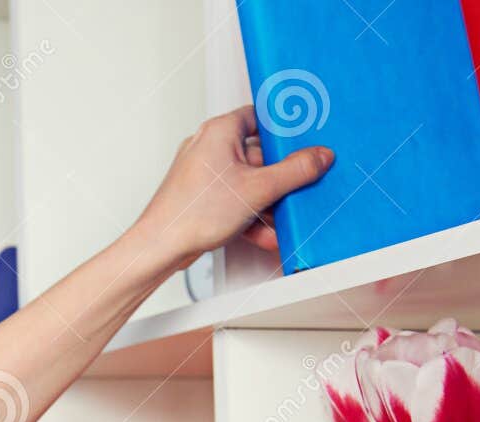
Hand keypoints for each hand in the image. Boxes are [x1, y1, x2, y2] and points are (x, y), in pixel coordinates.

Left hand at [129, 105, 333, 267]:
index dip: (285, 129)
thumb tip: (319, 157)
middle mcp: (210, 147)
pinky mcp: (201, 198)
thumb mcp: (258, 189)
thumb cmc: (192, 212)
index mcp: (221, 131)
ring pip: (247, 182)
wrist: (159, 247)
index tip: (306, 140)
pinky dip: (250, 216)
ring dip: (268, 204)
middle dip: (281, 178)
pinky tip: (266, 235)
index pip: (261, 116)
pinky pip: (234, 200)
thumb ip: (295, 171)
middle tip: (301, 187)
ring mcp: (204, 174)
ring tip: (284, 220)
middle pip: (259, 155)